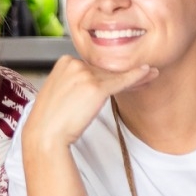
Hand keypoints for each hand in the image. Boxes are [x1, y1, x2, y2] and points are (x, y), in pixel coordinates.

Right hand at [19, 55, 157, 155]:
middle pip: (106, 69)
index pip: (94, 65)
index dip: (110, 73)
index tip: (124, 76)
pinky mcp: (96, 87)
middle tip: (145, 75)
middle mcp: (74, 63)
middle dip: (124, 75)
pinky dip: (136, 76)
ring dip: (134, 77)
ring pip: (115, 75)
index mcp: (65, 61)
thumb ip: (76, 80)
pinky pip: (121, 80)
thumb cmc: (52, 118)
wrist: (46, 134)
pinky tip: (148, 72)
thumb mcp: (60, 90)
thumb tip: (96, 81)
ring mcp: (85, 74)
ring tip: (150, 76)